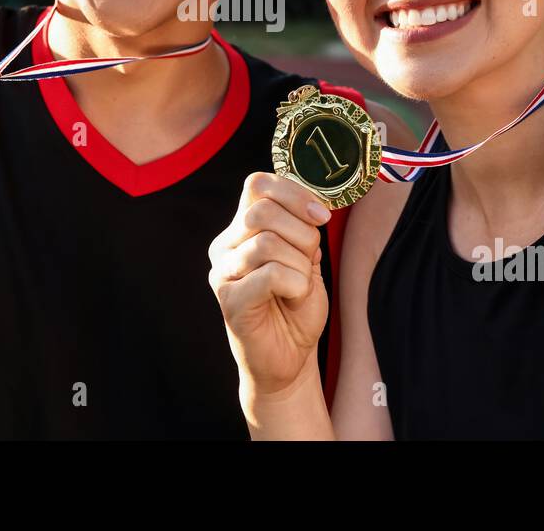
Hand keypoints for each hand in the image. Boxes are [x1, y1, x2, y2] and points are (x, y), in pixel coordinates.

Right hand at [208, 171, 331, 397]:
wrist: (288, 358)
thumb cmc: (296, 306)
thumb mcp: (307, 258)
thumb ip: (304, 228)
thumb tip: (313, 207)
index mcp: (241, 227)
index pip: (257, 184)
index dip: (294, 193)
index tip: (321, 216)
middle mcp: (225, 245)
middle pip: (262, 210)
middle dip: (302, 233)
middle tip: (311, 260)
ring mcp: (222, 272)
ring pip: (267, 242)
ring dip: (300, 263)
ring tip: (300, 284)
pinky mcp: (228, 299)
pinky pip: (270, 274)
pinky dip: (295, 284)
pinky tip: (293, 297)